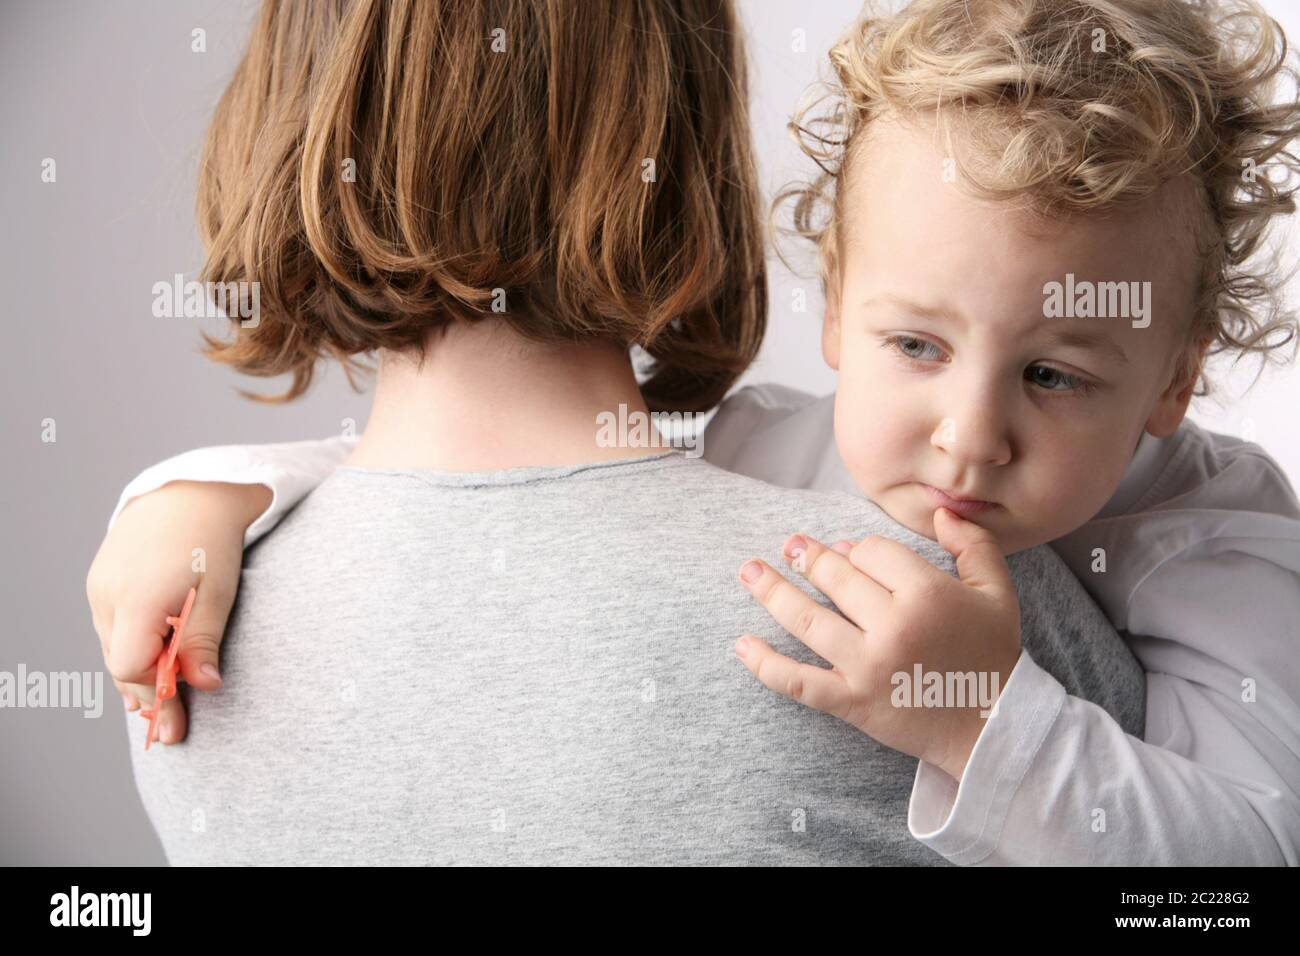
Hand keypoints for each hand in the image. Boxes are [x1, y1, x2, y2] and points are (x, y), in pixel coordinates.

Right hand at [86, 480, 269, 744]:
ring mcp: (99, 588)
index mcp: (136, 599)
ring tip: (162, 707)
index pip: (131, 666)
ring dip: (137, 676)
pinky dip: (129, 651)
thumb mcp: (218, 593)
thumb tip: (206, 685)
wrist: (190, 493)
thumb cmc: (210, 541)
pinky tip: (148, 668)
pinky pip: (110, 630)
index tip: (179, 714)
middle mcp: (107, 596)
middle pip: (119, 665)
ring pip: (112, 649)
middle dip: (147, 697)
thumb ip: (204, 641)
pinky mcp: (100, 583)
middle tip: (173, 730)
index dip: (157, 692)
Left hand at [734, 507, 1021, 780]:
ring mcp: (868, 665)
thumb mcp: (997, 592)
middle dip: (807, 558)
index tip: (852, 552)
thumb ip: (974, 544)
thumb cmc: (993, 654)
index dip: (859, 548)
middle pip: (836, 578)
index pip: (873, 552)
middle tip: (788, 546)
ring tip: (750, 571)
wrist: (991, 727)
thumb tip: (940, 512)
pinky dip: (766, 664)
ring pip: (807, 620)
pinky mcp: (852, 701)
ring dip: (772, 592)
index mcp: (928, 594)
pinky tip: (742, 644)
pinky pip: (799, 681)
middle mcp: (894, 626)